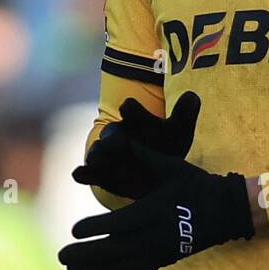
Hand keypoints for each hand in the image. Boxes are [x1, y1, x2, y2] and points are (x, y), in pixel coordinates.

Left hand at [58, 157, 253, 269]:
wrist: (227, 211)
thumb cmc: (196, 184)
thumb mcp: (171, 166)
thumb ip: (141, 155)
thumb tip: (115, 137)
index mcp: (155, 210)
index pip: (119, 224)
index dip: (95, 228)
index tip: (74, 231)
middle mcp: (156, 235)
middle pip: (115, 249)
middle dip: (87, 253)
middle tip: (61, 256)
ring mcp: (161, 250)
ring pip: (122, 263)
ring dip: (94, 266)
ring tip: (69, 268)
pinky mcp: (165, 258)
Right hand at [73, 93, 200, 199]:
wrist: (158, 167)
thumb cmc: (167, 142)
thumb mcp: (178, 129)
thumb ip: (185, 114)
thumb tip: (192, 96)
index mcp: (136, 119)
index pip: (130, 108)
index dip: (131, 109)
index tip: (128, 107)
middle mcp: (119, 134)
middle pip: (111, 132)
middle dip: (112, 137)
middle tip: (114, 141)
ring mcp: (109, 154)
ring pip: (99, 153)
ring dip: (97, 157)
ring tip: (95, 161)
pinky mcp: (103, 173)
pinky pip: (90, 172)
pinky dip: (83, 173)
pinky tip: (77, 173)